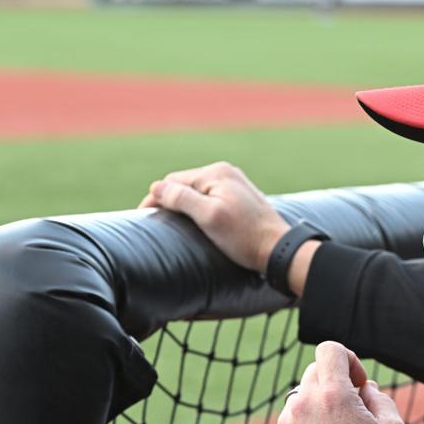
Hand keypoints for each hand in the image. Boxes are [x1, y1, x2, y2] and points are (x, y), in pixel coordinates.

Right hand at [139, 161, 290, 272]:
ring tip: (172, 223)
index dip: (156, 199)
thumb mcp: (209, 217)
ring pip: (197, 192)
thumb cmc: (245, 237)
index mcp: (216, 173)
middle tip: (155, 222)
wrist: (280, 249)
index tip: (143, 218)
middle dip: (169, 200)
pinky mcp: (241, 199)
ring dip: (183, 204)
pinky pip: (211, 198)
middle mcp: (226, 173)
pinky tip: (195, 221)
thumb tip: (156, 187)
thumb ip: (182, 198)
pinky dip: (198, 208)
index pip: (173, 181)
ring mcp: (235, 185)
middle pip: (185, 184)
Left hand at [272, 341, 406, 423]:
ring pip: (301, 399)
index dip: (348, 359)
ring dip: (320, 407)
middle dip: (335, 383)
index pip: (330, 350)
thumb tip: (363, 388)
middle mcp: (303, 405)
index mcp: (332, 394)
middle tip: (353, 410)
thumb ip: (380, 397)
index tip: (358, 383)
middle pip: (314, 372)